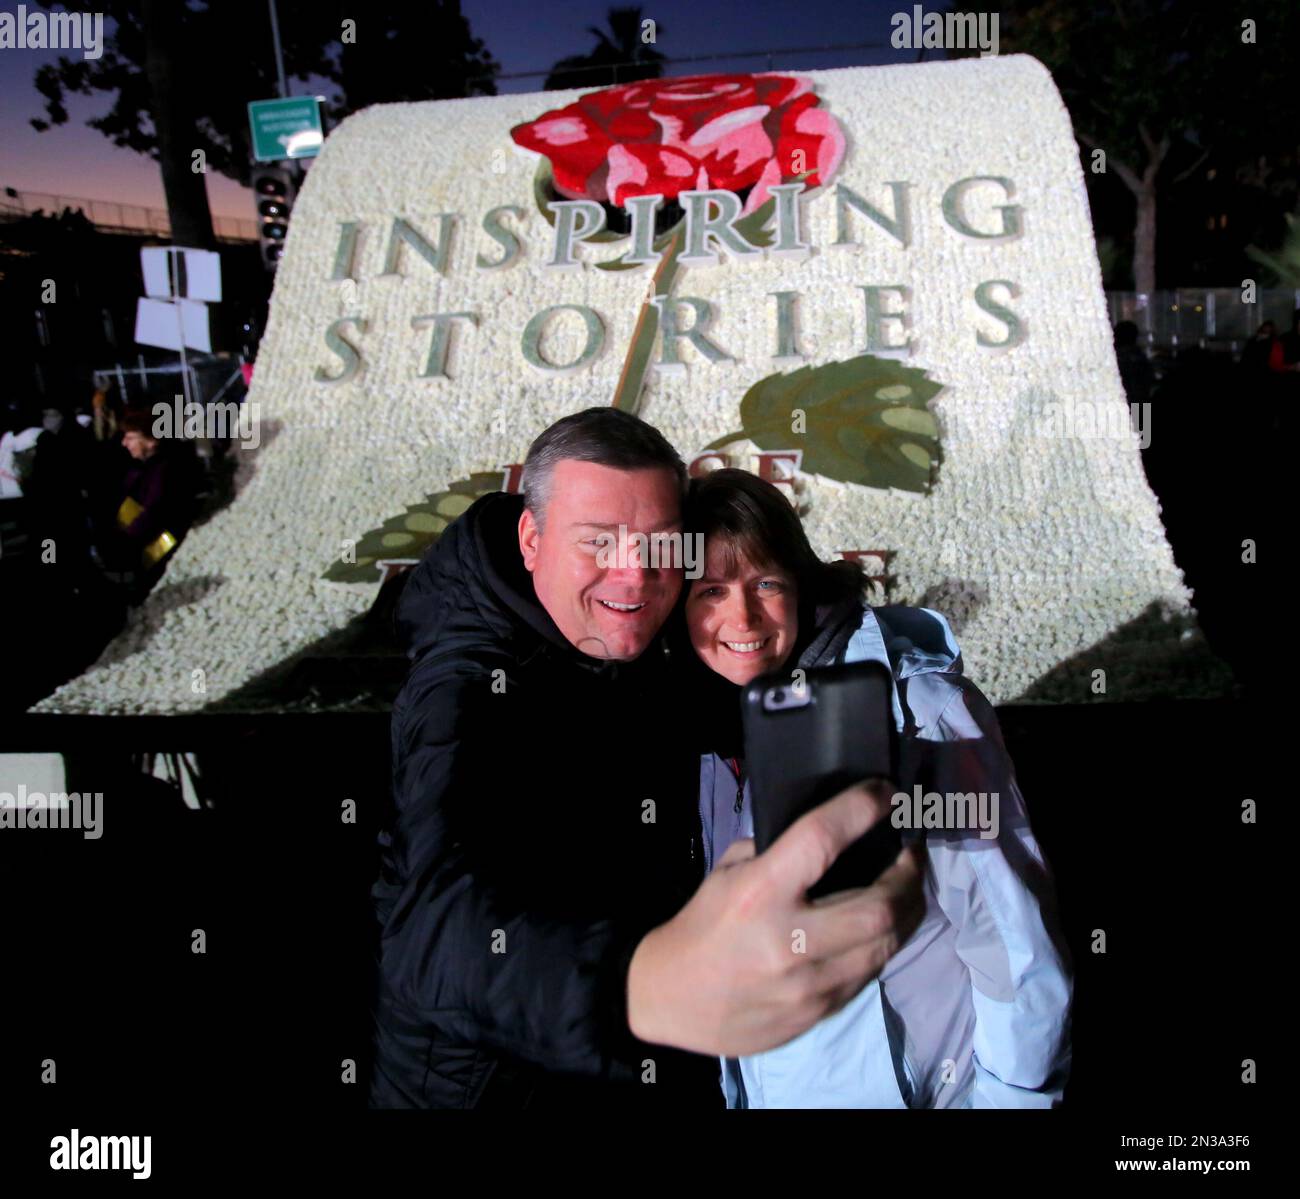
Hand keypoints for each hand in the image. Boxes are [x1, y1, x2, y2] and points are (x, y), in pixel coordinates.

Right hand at [626, 779, 924, 1056]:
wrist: (672, 999)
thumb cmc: (702, 925)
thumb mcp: (726, 873)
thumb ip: (775, 853)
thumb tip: (828, 838)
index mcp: (760, 893)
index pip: (823, 839)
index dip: (862, 809)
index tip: (885, 794)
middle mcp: (790, 940)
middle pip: (880, 906)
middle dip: (908, 874)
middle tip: (912, 852)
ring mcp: (809, 984)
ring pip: (886, 944)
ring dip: (907, 910)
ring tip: (907, 886)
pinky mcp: (820, 1013)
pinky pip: (869, 973)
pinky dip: (882, 944)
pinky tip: (880, 926)